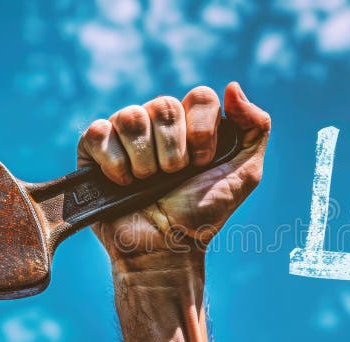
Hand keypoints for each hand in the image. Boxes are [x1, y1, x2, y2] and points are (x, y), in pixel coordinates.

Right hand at [76, 82, 270, 261]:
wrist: (165, 246)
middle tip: (173, 177)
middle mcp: (158, 122)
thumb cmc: (202, 213)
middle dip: (174, 152)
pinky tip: (123, 183)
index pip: (201, 97)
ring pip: (132, 117)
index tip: (201, 164)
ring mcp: (124, 132)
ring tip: (147, 183)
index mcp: (192, 122)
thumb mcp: (245, 174)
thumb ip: (256, 128)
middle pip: (165, 105)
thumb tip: (232, 87)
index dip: (202, 132)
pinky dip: (115, 164)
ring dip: (145, 161)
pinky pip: (99, 132)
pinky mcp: (93, 148)